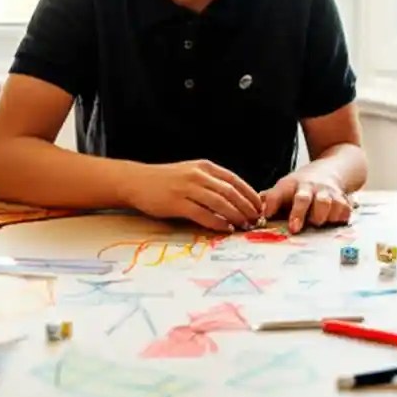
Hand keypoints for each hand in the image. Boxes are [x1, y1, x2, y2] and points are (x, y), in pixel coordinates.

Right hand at [123, 160, 261, 231]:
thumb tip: (235, 199)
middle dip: (246, 207)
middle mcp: (198, 175)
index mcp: (204, 167)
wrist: (136, 181)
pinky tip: (225, 229)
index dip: (250, 194)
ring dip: (235, 216)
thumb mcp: (190, 172)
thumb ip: (210, 182)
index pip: (234, 180)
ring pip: (219, 203)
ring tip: (244, 226)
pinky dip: (217, 223)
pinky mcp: (176, 203)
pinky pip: (202, 214)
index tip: (260, 206)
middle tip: (256, 220)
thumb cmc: (165, 180)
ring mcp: (187, 188)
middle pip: (230, 192)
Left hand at [262, 171, 352, 233]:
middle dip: (298, 213)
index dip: (271, 204)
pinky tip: (335, 221)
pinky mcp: (342, 200)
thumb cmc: (302, 186)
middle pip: (302, 199)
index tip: (266, 215)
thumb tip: (251, 214)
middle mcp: (308, 188)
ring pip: (325, 203)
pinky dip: (340, 216)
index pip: (276, 194)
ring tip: (317, 223)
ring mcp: (326, 193)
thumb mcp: (284, 188)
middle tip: (294, 228)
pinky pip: (343, 210)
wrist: (332, 169)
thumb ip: (270, 201)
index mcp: (290, 185)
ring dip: (321, 215)